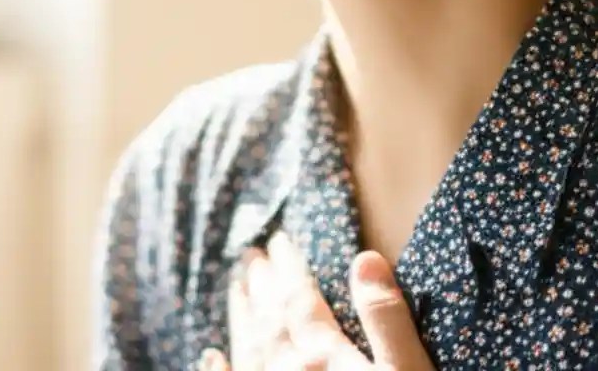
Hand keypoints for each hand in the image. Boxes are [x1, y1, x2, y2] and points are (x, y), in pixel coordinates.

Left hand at [198, 231, 434, 370]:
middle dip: (260, 285)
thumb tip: (365, 259)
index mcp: (326, 361)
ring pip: (247, 352)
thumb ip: (387, 320)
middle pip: (268, 322)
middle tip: (250, 254)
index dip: (288, 267)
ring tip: (235, 286)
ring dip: (240, 317)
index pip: (299, 301)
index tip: (278, 239)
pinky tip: (209, 355)